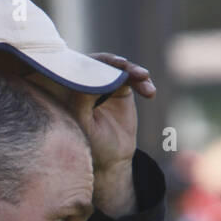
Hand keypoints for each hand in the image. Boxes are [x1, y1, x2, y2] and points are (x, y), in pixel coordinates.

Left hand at [29, 53, 154, 172]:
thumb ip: (82, 103)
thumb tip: (88, 79)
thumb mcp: (85, 125)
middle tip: (124, 64)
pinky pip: (133, 78)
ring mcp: (105, 83)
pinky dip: (142, 83)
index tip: (104, 65)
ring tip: (144, 77)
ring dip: (132, 71)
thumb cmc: (93, 143)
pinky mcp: (121, 87)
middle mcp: (87, 82)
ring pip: (119, 69)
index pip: (78, 69)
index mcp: (71, 89)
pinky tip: (150, 92)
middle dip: (114, 63)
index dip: (91, 63)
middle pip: (100, 63)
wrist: (113, 156)